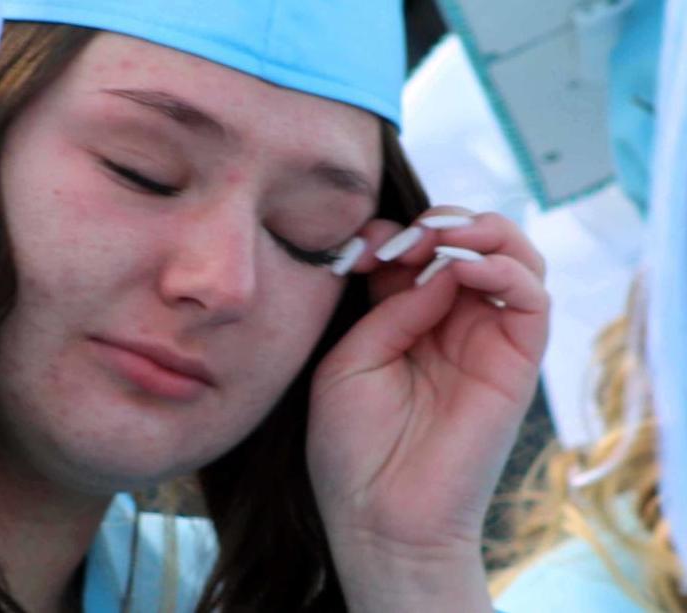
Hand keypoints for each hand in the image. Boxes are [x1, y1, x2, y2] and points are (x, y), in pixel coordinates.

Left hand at [307, 207, 548, 611]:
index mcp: (403, 318)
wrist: (378, 514)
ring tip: (443, 239)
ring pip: (513, 257)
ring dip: (483, 231)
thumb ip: (391, 307)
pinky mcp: (518, 362)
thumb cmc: (351, 445)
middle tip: (405, 237)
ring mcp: (487, 339)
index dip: (393, 233)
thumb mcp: (351, 360)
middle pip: (468, 242)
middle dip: (439, 223)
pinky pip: (532, 298)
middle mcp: (450, 322)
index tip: (359, 246)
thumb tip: (436, 266)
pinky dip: (506, 268)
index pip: (415, 249)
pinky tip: (464, 268)